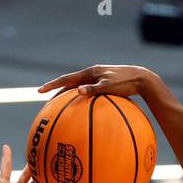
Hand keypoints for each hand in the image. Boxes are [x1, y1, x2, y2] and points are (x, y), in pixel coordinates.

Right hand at [39, 64, 156, 98]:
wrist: (142, 78)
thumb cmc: (126, 83)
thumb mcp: (109, 86)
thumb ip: (93, 89)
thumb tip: (78, 91)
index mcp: (90, 72)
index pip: (66, 79)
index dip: (52, 85)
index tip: (40, 91)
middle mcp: (92, 74)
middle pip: (70, 84)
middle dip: (58, 92)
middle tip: (47, 102)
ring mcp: (98, 79)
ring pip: (79, 88)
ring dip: (69, 96)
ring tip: (61, 106)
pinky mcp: (104, 84)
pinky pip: (89, 93)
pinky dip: (83, 100)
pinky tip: (83, 110)